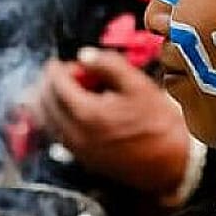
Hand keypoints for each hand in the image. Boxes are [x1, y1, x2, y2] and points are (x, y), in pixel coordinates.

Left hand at [34, 48, 191, 198]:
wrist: (172, 161)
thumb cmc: (158, 123)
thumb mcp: (137, 84)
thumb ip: (108, 64)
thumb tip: (85, 54)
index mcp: (88, 114)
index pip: (56, 85)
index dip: (57, 68)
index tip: (64, 61)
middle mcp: (76, 134)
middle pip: (44, 103)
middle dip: (49, 83)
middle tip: (64, 73)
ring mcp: (77, 150)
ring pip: (46, 121)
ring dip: (48, 101)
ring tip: (65, 88)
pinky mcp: (83, 159)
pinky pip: (56, 135)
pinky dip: (56, 119)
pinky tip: (71, 110)